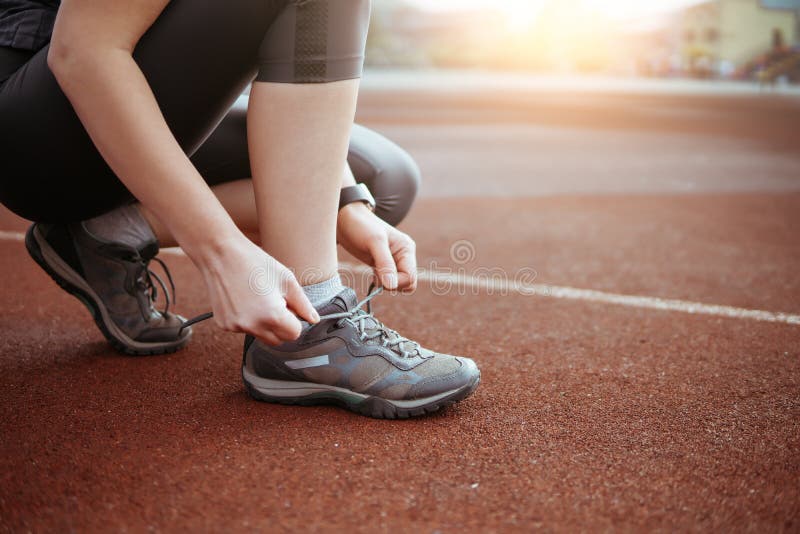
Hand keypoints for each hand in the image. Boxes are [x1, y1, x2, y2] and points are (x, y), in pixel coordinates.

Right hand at [194, 235, 318, 344]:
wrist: (221, 254)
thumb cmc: (254, 262)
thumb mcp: (286, 280)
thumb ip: (303, 304)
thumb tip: (314, 319)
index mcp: (272, 315)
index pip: (294, 334)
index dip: (295, 320)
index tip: (289, 306)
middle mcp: (253, 326)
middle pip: (278, 340)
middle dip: (281, 326)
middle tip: (276, 302)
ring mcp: (236, 327)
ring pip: (260, 335)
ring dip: (265, 324)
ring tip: (259, 298)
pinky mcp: (224, 325)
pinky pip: (244, 329)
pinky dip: (248, 320)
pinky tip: (244, 300)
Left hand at [337, 203, 417, 291]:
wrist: (345, 220)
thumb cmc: (361, 226)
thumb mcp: (374, 242)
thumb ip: (384, 263)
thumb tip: (392, 285)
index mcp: (406, 249)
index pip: (410, 277)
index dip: (396, 282)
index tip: (379, 275)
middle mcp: (404, 256)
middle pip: (407, 283)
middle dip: (392, 284)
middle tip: (376, 274)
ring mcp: (394, 261)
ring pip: (398, 284)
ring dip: (385, 283)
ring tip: (373, 271)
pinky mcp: (384, 265)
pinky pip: (389, 282)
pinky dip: (381, 282)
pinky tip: (372, 272)